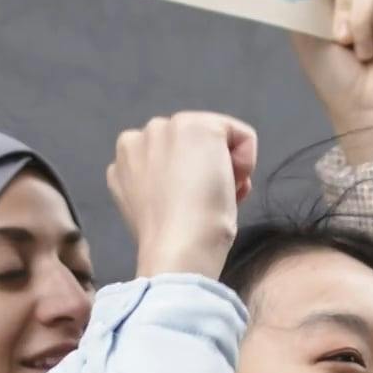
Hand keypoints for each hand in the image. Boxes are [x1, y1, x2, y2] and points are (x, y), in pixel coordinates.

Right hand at [109, 111, 256, 280]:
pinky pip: (241, 135)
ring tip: (218, 195)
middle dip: (202, 167)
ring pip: (213, 138)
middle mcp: (139, 137)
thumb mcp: (153, 207)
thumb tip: (191, 181)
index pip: (168, 159)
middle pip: (188, 145)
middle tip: (206, 201)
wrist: (178, 247)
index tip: (189, 207)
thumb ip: (161, 185)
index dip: (186, 182)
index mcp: (125, 161)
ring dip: (222, 164)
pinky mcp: (198, 125)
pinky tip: (232, 184)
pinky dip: (246, 159)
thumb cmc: (167, 240)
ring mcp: (167, 127)